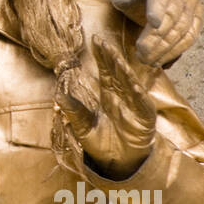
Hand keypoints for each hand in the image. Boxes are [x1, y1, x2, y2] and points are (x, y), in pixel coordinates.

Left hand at [57, 35, 159, 179]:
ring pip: (129, 83)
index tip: (95, 39)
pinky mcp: (144, 118)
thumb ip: (74, 111)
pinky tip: (132, 82)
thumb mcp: (83, 127)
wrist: (118, 164)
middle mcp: (122, 96)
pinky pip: (142, 102)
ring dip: (123, 70)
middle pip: (117, 72)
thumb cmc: (102, 143)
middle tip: (102, 42)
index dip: (101, 55)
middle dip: (110, 57)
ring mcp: (135, 105)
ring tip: (115, 57)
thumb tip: (58, 96)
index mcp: (108, 95)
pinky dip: (137, 93)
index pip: (105, 70)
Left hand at [105, 0, 201, 66]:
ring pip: (184, 28)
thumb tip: (125, 1)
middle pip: (173, 14)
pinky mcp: (196, 17)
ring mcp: (191, 2)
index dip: (158, 6)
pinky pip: (190, 37)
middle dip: (157, 36)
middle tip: (141, 53)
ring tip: (147, 60)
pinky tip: (160, 60)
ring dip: (166, 48)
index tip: (152, 23)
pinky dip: (176, 51)